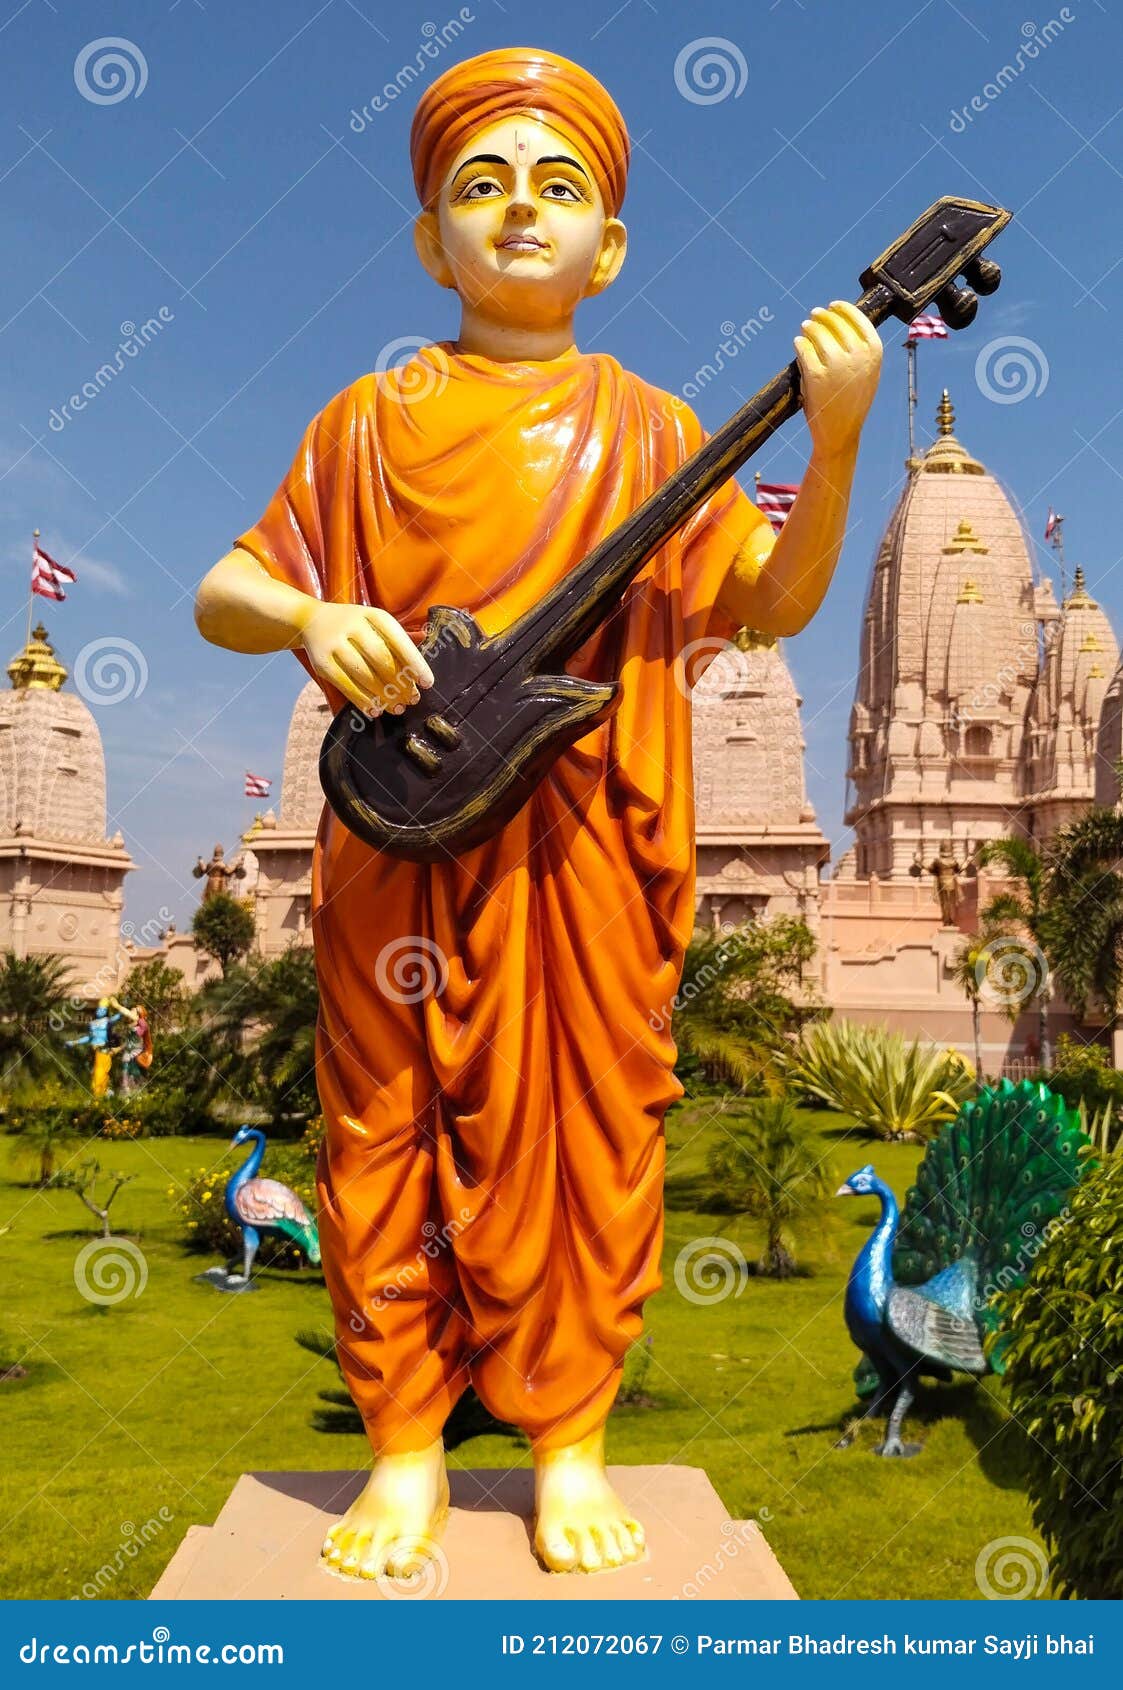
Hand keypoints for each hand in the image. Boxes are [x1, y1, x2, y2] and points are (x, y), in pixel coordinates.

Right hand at [297, 602, 434, 715]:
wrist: (311, 620)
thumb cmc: (354, 625)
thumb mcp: (376, 622)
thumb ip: (398, 636)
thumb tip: (426, 638)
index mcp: (374, 616)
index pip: (399, 641)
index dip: (415, 664)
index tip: (428, 683)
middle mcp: (354, 627)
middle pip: (382, 660)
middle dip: (400, 684)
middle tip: (412, 699)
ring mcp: (335, 645)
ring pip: (364, 676)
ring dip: (384, 696)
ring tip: (397, 708)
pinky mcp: (322, 663)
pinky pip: (346, 686)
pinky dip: (363, 701)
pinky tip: (375, 710)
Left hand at [795, 300, 881, 459]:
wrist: (841, 432)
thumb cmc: (853, 401)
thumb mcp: (867, 373)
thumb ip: (860, 348)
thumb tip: (842, 320)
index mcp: (874, 352)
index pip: (858, 318)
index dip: (843, 309)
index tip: (833, 305)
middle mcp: (857, 355)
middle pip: (835, 322)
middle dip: (823, 316)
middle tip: (814, 315)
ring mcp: (836, 364)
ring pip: (818, 332)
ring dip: (810, 327)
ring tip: (806, 328)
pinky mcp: (815, 374)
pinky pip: (804, 348)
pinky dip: (800, 344)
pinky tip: (799, 343)